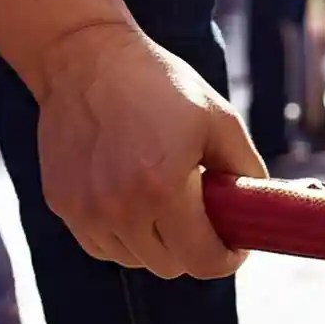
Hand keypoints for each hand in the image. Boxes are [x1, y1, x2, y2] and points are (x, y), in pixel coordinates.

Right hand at [35, 23, 267, 278]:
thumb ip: (246, 172)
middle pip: (170, 266)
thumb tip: (262, 212)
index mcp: (163, 188)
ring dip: (156, 242)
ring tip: (163, 198)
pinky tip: (131, 196)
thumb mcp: (220, 120)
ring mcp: (86, 211)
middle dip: (194, 247)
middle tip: (202, 216)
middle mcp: (119, 208)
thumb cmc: (159, 84)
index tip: (234, 243)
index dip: (226, 257)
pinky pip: (103, 244)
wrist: (85, 57)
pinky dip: (123, 233)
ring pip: (135, 259)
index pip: (202, 261)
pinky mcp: (62, 205)